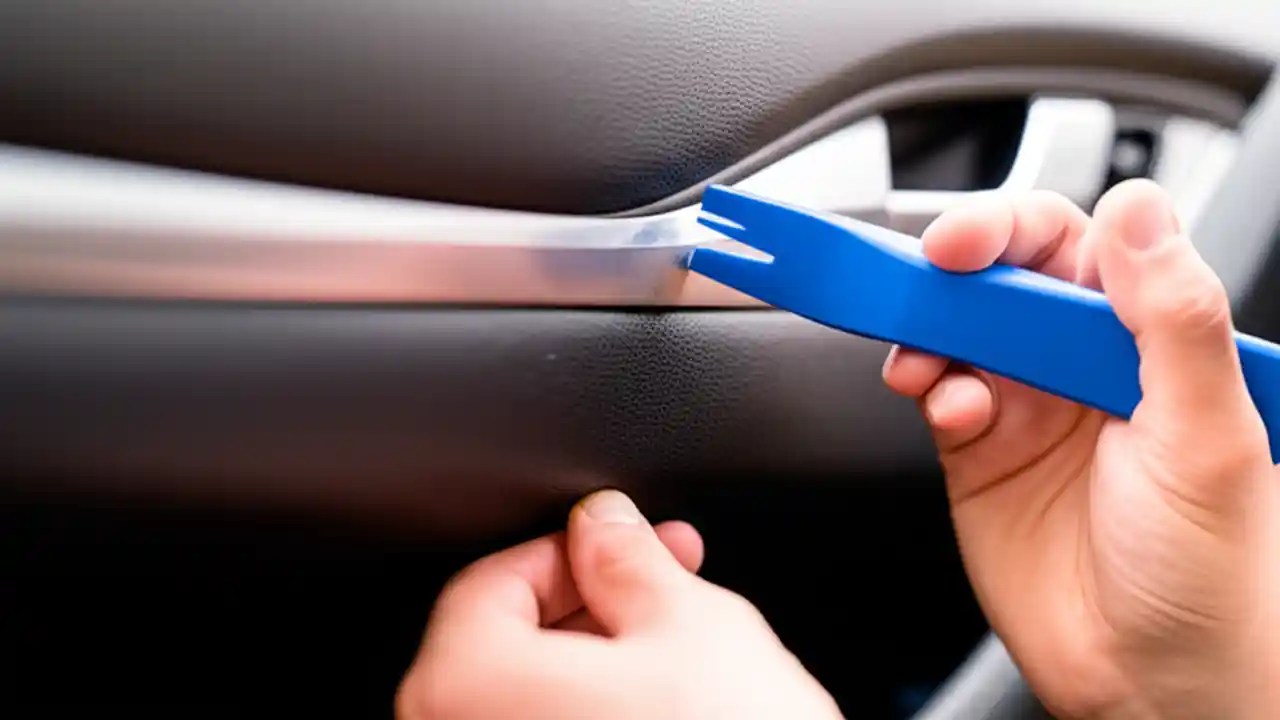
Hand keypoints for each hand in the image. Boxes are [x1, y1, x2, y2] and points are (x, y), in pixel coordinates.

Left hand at [396, 490, 841, 719]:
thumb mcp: (691, 626)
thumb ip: (629, 559)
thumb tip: (605, 525)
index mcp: (466, 687)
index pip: (489, 584)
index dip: (570, 551)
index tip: (623, 547)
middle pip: (505, 648)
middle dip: (594, 606)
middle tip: (664, 586)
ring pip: (534, 704)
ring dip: (599, 667)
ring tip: (682, 657)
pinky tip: (665, 712)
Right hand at [883, 179, 1279, 718]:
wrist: (1150, 683)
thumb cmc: (1210, 575)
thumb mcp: (1207, 439)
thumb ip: (1175, 320)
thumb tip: (1138, 210)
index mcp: (1153, 343)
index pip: (1080, 246)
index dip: (1016, 228)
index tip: (969, 241)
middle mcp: (1085, 364)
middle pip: (1007, 276)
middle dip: (958, 267)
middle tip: (929, 278)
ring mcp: (1029, 407)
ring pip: (960, 329)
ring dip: (931, 331)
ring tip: (929, 364)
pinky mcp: (980, 452)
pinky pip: (938, 393)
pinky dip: (928, 389)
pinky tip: (950, 413)